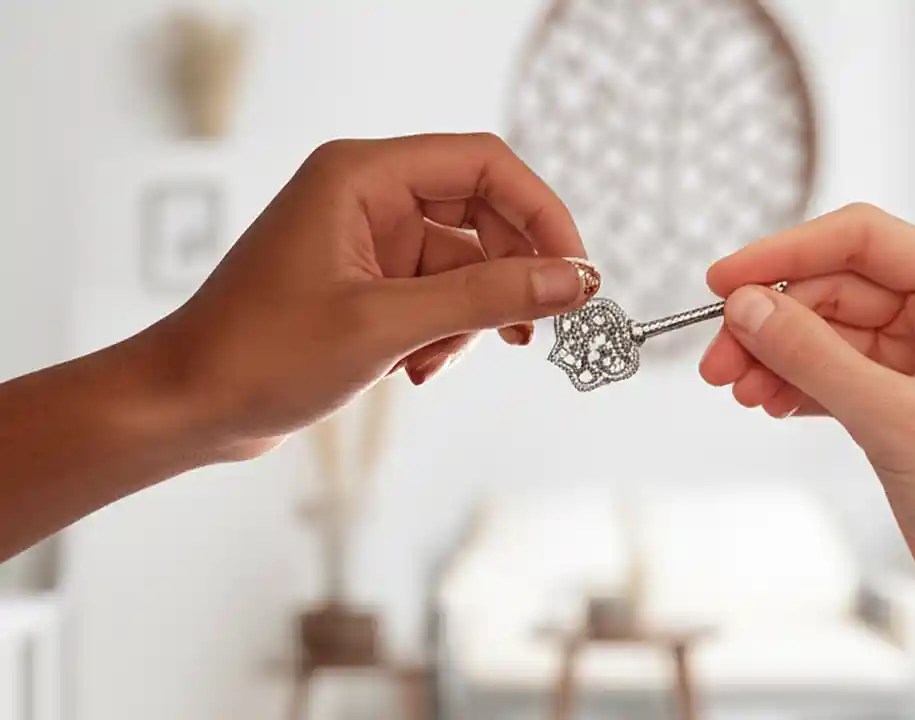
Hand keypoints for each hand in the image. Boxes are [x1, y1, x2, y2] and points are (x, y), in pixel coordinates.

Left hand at [146, 133, 597, 460]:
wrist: (187, 407)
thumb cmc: (260, 354)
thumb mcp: (388, 324)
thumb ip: (488, 297)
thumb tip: (574, 281)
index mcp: (363, 175)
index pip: (484, 165)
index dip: (541, 213)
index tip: (576, 272)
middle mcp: (368, 197)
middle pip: (482, 217)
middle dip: (510, 277)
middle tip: (532, 330)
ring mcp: (368, 242)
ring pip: (465, 268)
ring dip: (468, 321)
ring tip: (434, 363)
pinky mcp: (367, 284)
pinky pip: (438, 298)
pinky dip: (442, 336)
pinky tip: (415, 371)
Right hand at [699, 204, 914, 641]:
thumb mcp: (897, 422)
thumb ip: (814, 357)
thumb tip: (747, 307)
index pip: (863, 240)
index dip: (785, 253)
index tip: (723, 282)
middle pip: (836, 288)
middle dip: (772, 321)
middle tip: (717, 361)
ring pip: (829, 335)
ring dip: (777, 357)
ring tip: (736, 391)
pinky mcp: (906, 409)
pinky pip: (836, 375)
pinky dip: (797, 386)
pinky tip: (769, 405)